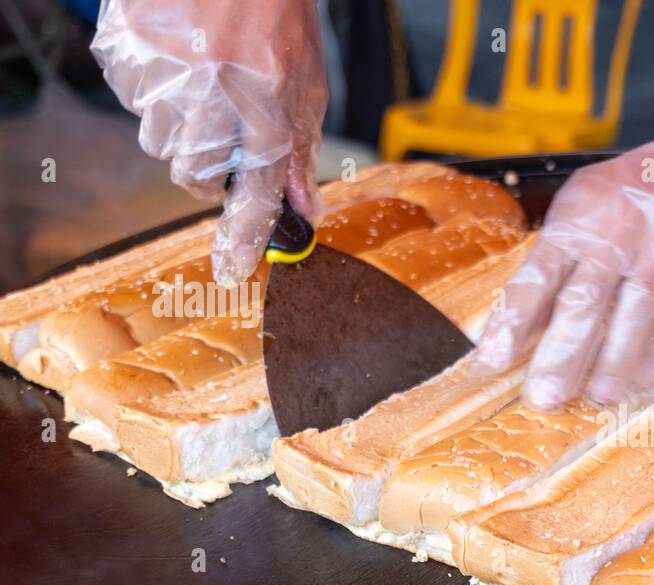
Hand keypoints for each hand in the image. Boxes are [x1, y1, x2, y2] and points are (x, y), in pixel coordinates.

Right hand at [92, 0, 327, 284]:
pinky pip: (131, 97)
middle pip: (195, 173)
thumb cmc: (278, 10)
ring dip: (181, 125)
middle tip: (226, 129)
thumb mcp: (307, 80)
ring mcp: (163, 67)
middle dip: (211, 165)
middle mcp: (213, 89)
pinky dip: (153, 87)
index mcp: (267, 100)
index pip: (256, 188)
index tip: (232, 269)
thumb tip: (305, 210)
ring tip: (204, 78)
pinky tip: (178, 55)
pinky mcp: (125, 45)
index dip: (243, 234)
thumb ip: (300, 149)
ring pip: (159, 140)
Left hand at [476, 131, 653, 409]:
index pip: (538, 275)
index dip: (514, 320)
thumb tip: (518, 326)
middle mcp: (618, 234)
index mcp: (577, 220)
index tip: (492, 360)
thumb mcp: (585, 207)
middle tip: (544, 397)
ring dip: (617, 362)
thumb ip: (557, 258)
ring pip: (636, 313)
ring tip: (600, 399)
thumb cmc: (635, 197)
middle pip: (585, 301)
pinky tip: (649, 380)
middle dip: (562, 354)